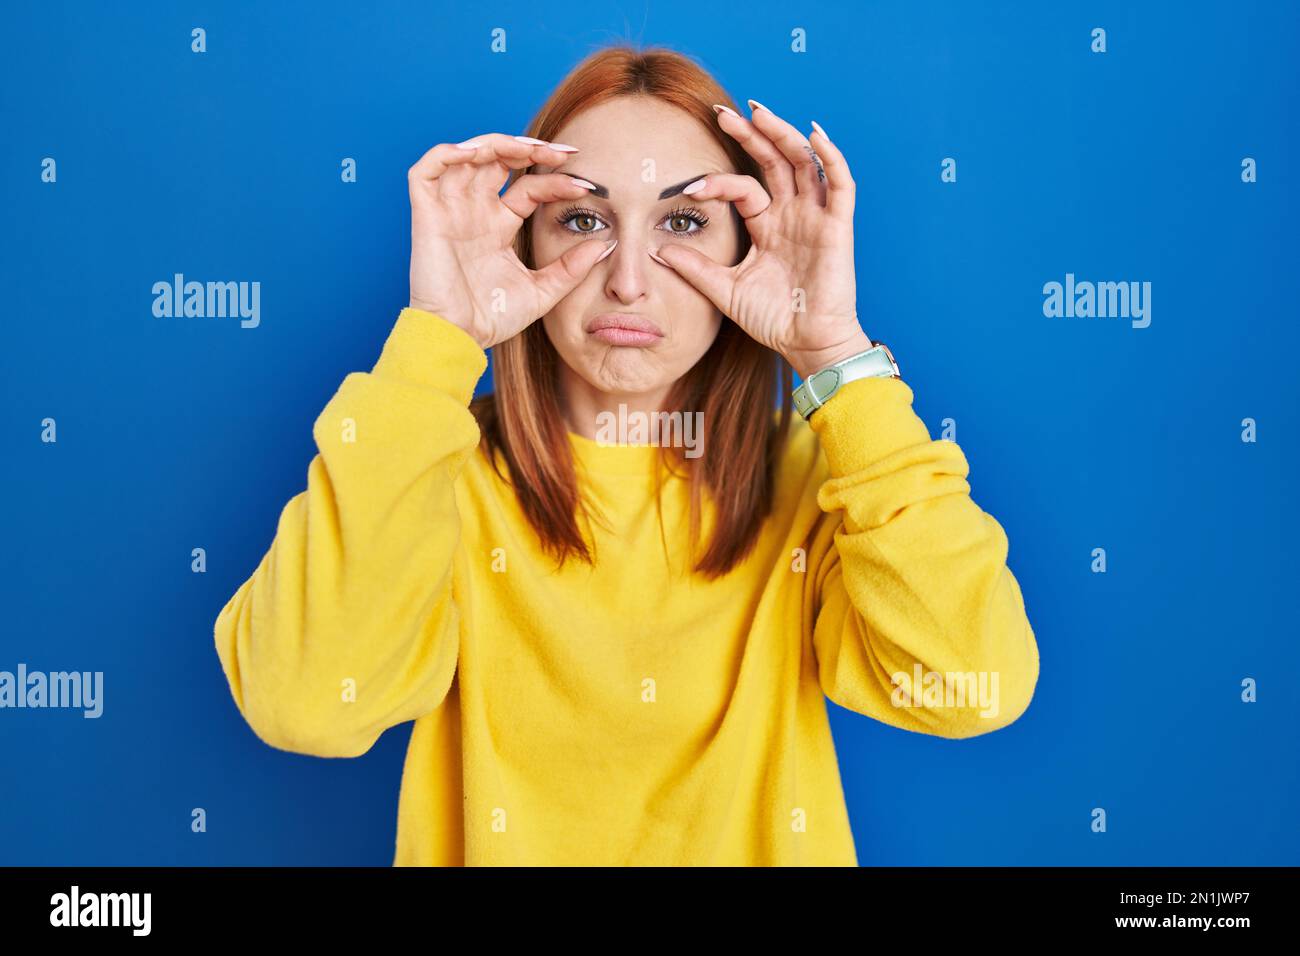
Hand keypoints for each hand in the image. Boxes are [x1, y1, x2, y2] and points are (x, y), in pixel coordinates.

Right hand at [407, 133, 617, 349]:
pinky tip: (477, 153)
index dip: (555, 179)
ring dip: (496, 143)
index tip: (586, 184)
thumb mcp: (543, 290)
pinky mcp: (426, 216)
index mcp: (498, 226)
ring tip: (528, 148)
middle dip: (529, 149)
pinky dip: (447, 153)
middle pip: (498, 160)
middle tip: (562, 152)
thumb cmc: (492, 318)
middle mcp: (474, 212)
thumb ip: (572, 268)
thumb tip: (606, 244)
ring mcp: (449, 211)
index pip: (529, 187)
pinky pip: (426, 171)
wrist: (458, 338)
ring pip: (466, 156)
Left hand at [649, 103, 871, 378]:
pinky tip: (815, 135)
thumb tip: (657, 249)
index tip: (687, 187)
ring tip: (760, 112)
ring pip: (802, 162)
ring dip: (783, 135)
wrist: (807, 344)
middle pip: (773, 161)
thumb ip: (695, 268)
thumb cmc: (774, 319)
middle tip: (723, 113)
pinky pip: (840, 184)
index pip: (741, 187)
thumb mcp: (725, 290)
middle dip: (750, 134)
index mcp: (766, 225)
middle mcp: (792, 214)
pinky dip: (830, 158)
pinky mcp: (838, 227)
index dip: (715, 183)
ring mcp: (816, 217)